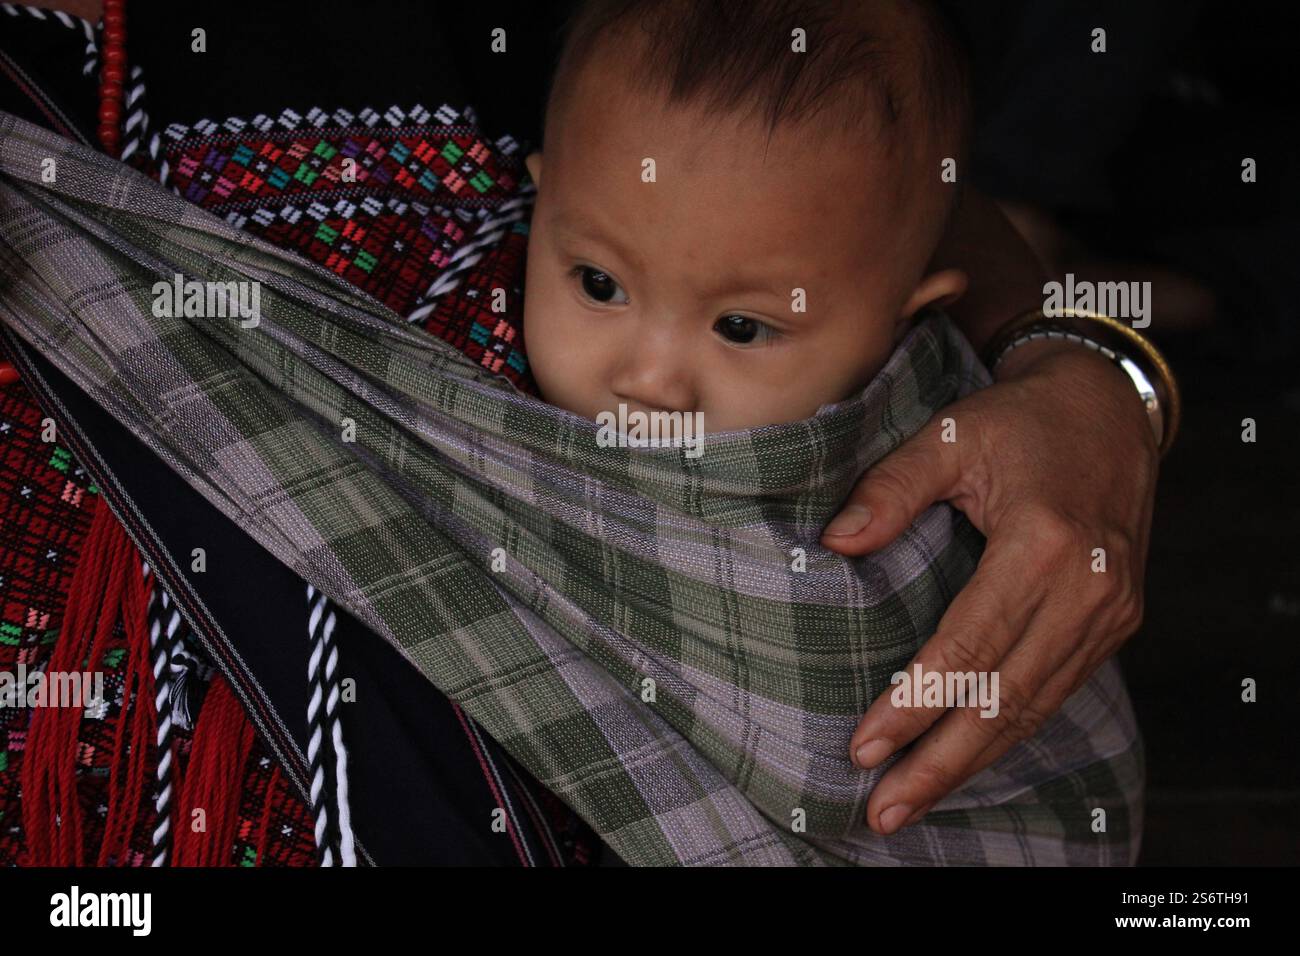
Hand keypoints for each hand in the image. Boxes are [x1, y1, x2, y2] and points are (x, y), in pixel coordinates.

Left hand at [820, 338, 1158, 835]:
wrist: (1110, 409)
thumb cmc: (1020, 421)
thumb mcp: (950, 434)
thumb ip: (892, 488)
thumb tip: (836, 545)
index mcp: (1045, 545)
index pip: (969, 648)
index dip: (915, 703)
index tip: (863, 745)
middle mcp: (1089, 591)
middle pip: (1006, 700)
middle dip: (941, 761)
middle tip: (884, 809)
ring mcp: (1110, 613)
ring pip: (1034, 707)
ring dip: (973, 760)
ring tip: (913, 800)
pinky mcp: (1115, 622)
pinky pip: (1055, 691)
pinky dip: (1009, 731)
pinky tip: (965, 757)